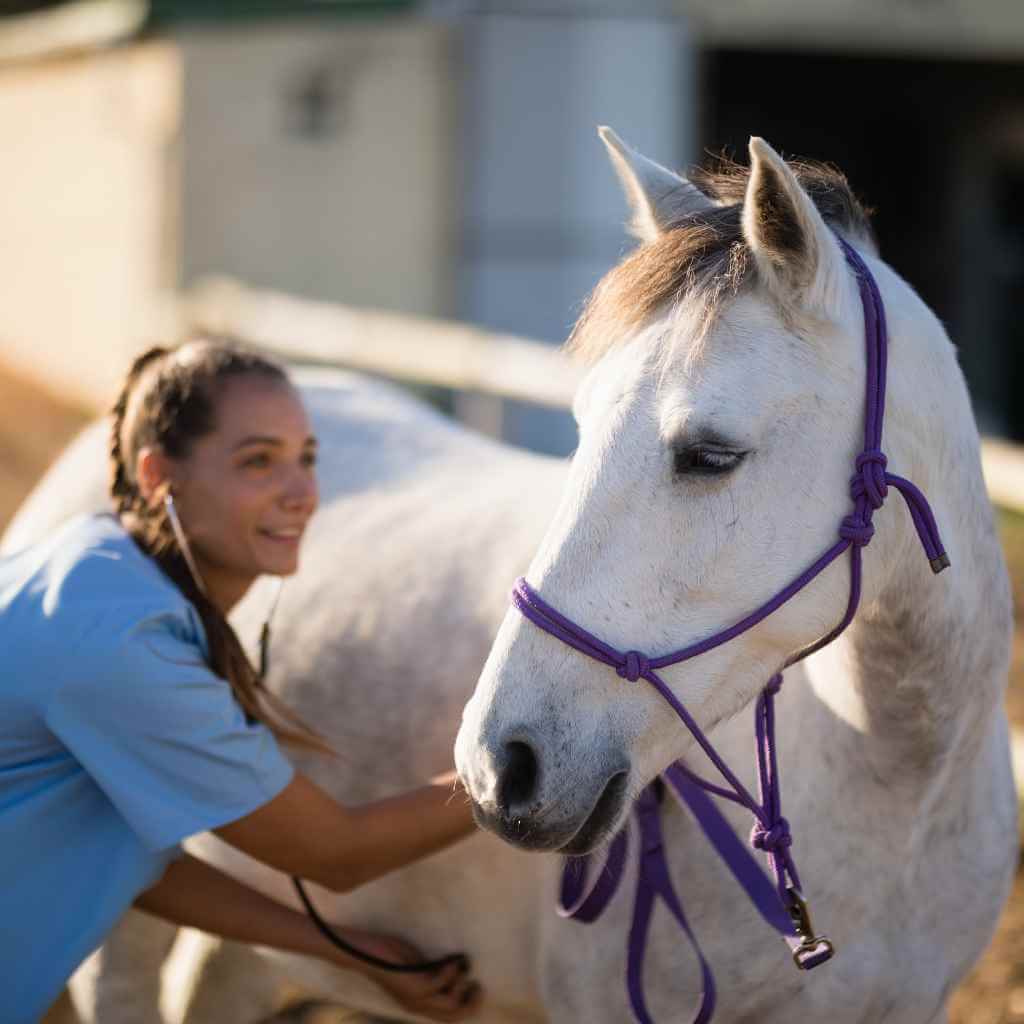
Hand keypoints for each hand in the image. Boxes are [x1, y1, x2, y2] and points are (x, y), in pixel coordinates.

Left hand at [335, 929, 481, 1021]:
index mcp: (420, 1004)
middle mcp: (418, 1006)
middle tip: (477, 983)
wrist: (363, 952)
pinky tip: (450, 958)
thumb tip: (457, 967)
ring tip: (459, 964)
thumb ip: (433, 972)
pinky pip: (440, 984)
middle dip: (472, 1002)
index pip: (451, 1017)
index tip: (477, 986)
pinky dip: (450, 970)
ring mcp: (415, 999)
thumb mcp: (417, 966)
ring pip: (451, 1004)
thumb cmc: (388, 955)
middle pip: (455, 1016)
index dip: (470, 1006)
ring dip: (461, 983)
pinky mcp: (412, 987)